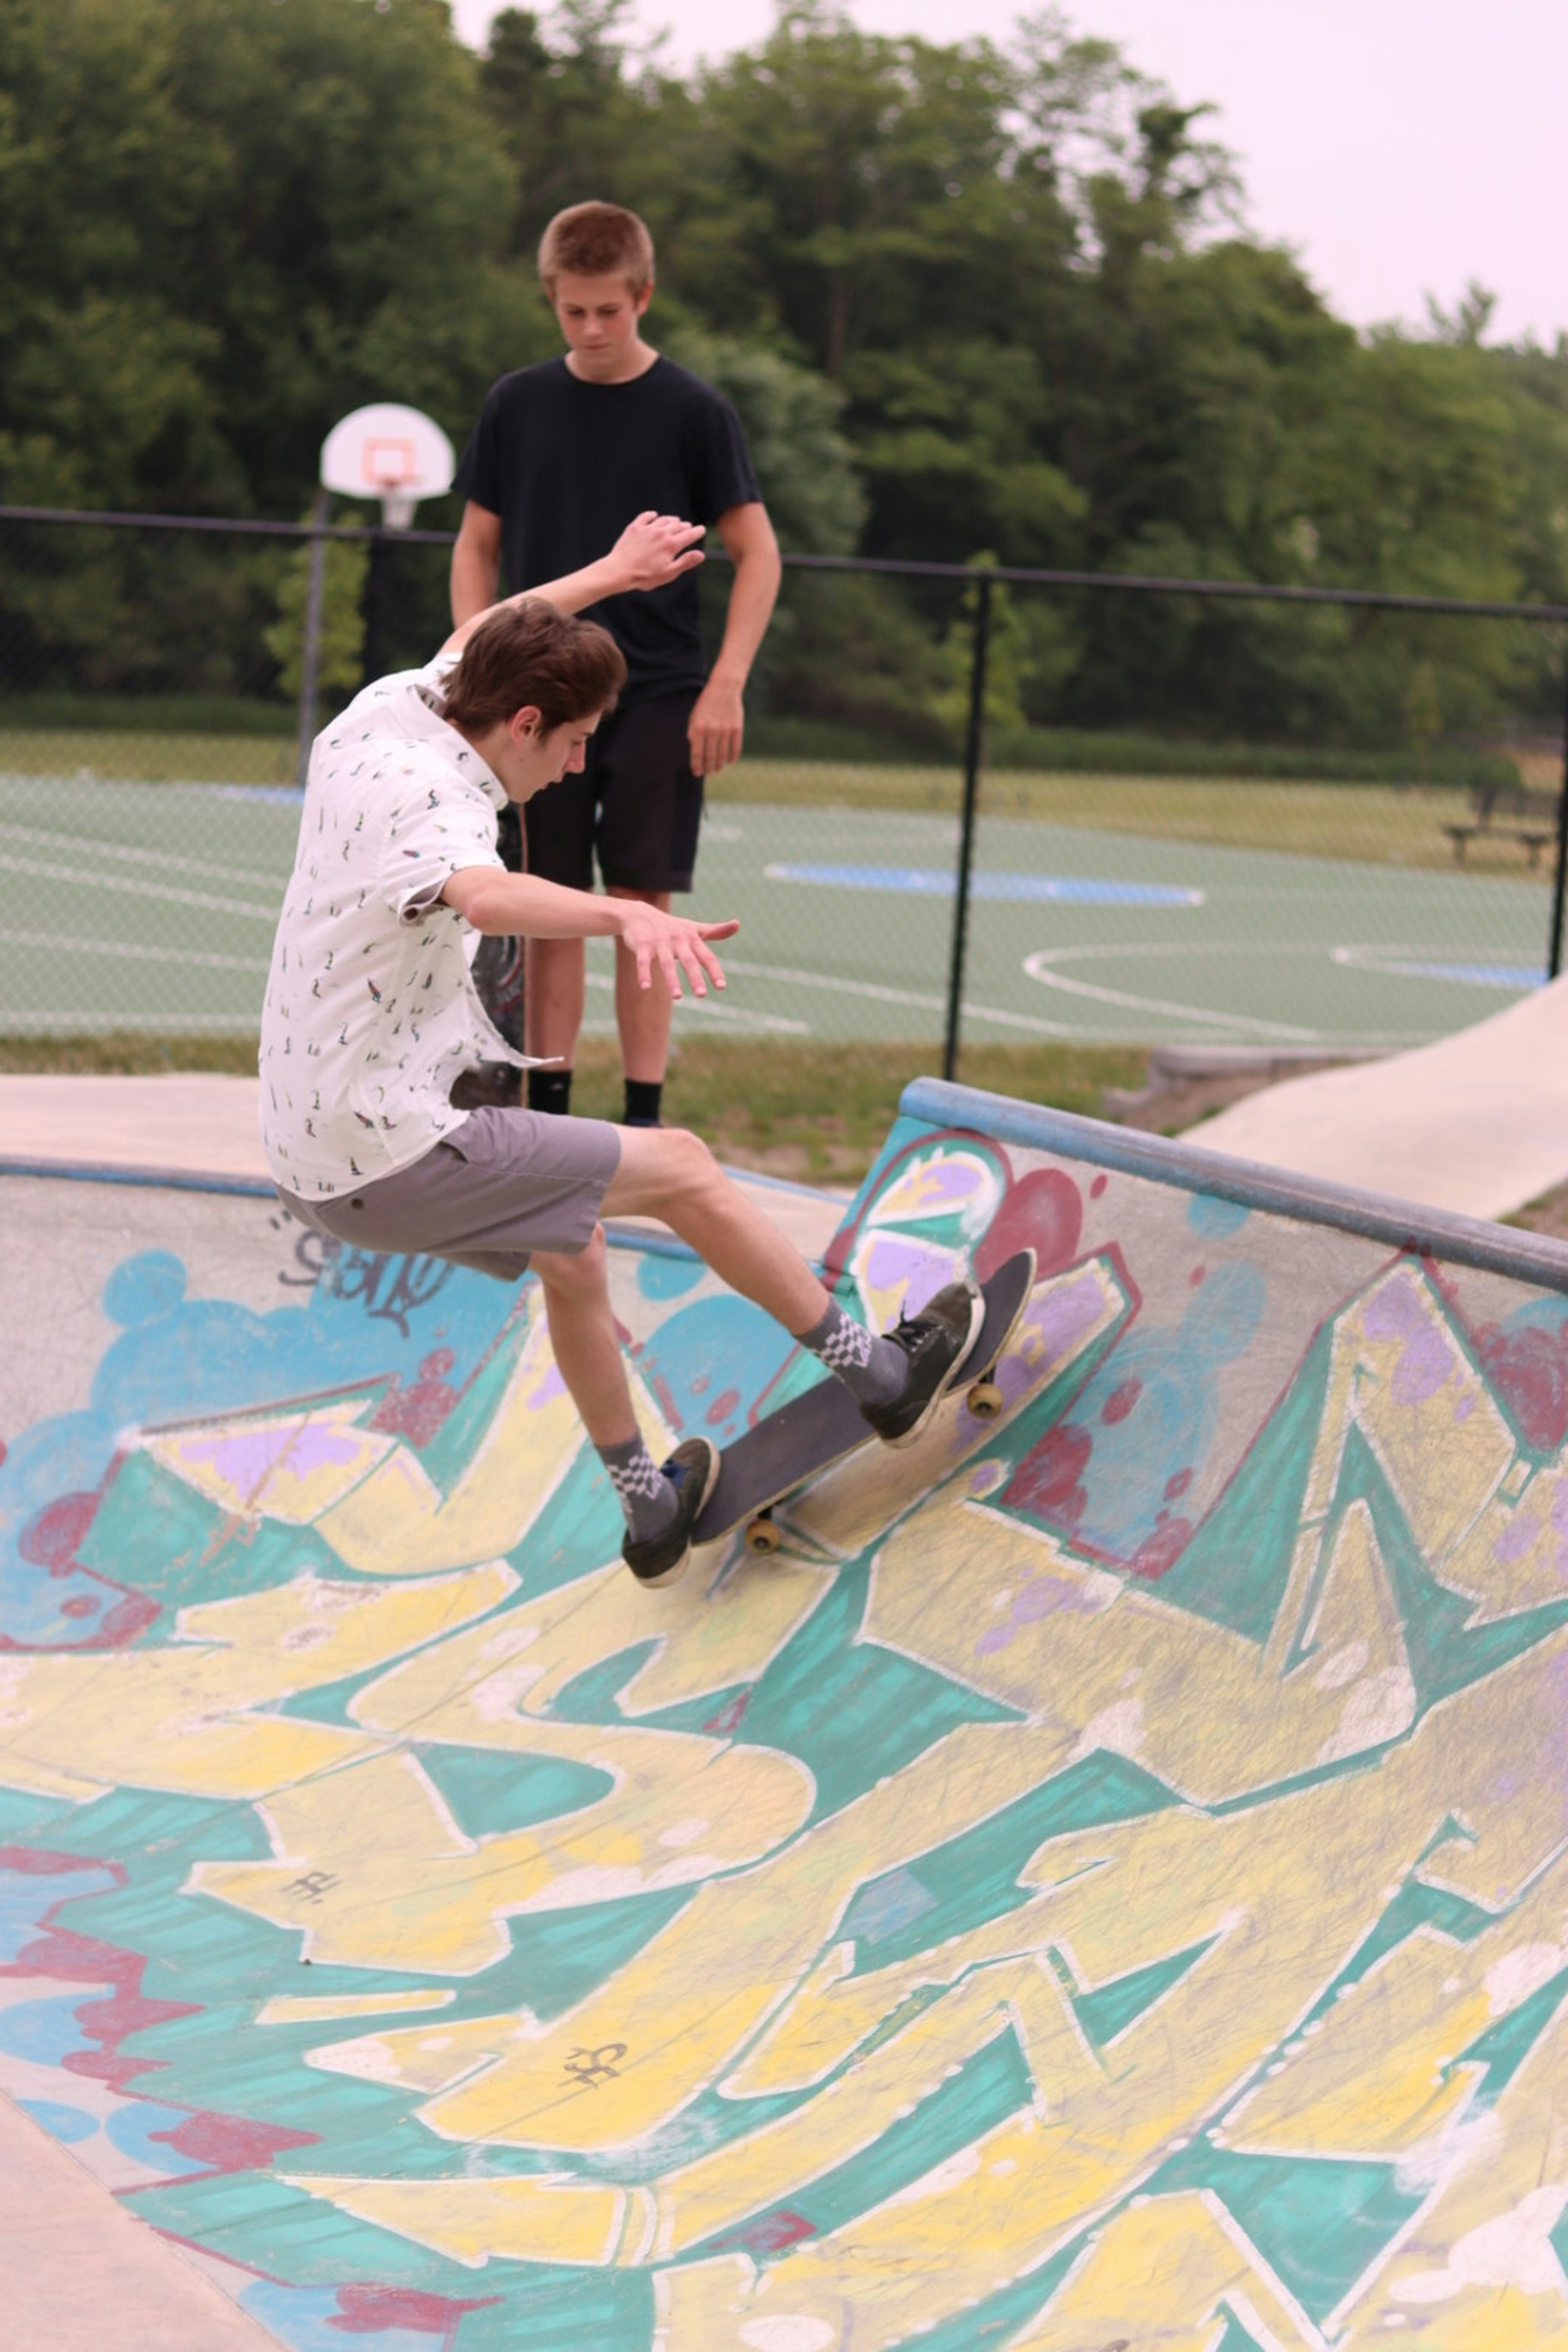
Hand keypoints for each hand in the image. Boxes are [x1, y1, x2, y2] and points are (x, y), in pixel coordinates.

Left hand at [608, 511, 705, 593]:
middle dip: (685, 526)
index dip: (697, 532)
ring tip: (675, 520)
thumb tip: (701, 554)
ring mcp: (647, 529)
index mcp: (671, 545)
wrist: (619, 571)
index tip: (702, 529)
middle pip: (677, 526)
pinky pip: (645, 517)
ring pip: (663, 520)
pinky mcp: (634, 528)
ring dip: (671, 520)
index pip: (689, 535)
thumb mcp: (668, 573)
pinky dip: (651, 515)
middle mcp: (661, 533)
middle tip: (688, 526)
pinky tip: (654, 515)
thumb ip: (685, 562)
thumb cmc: (645, 576)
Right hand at [614, 902, 740, 999]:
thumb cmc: (671, 926)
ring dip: (672, 979)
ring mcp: (659, 942)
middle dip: (695, 977)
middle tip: (702, 995)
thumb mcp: (694, 928)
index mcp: (692, 938)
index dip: (714, 971)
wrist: (639, 914)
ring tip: (677, 997)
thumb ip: (715, 931)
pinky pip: (643, 961)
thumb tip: (738, 924)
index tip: (721, 987)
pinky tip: (645, 988)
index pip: (706, 957)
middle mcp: (677, 940)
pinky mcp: (641, 945)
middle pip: (688, 961)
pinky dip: (644, 973)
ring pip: (666, 962)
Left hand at [688, 675, 744, 776]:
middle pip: (710, 756)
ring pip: (722, 754)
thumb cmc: (706, 703)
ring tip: (717, 769)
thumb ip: (692, 732)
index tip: (697, 773)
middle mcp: (711, 730)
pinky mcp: (737, 728)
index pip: (696, 753)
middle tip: (708, 772)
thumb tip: (694, 750)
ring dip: (719, 764)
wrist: (724, 688)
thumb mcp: (694, 716)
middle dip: (708, 768)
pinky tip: (729, 762)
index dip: (696, 765)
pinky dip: (732, 757)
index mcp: (698, 728)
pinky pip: (735, 748)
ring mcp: (725, 730)